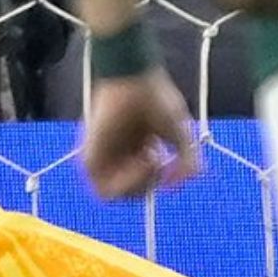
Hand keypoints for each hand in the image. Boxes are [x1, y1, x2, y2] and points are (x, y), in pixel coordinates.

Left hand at [82, 68, 201, 198]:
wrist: (135, 80)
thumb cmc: (156, 99)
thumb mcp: (180, 135)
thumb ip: (187, 162)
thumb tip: (175, 187)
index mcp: (134, 151)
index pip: (143, 184)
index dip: (160, 181)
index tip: (171, 162)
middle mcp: (116, 157)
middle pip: (130, 194)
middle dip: (151, 184)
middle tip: (160, 161)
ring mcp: (102, 159)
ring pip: (116, 197)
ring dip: (139, 186)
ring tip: (151, 160)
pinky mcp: (90, 159)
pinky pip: (105, 192)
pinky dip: (127, 184)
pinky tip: (143, 160)